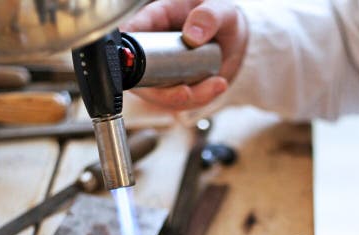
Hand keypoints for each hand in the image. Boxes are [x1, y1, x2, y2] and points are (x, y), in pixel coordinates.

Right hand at [121, 0, 247, 109]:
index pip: (130, 35)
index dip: (126, 53)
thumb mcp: (218, 9)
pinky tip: (216, 86)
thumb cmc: (218, 16)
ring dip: (188, 97)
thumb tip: (192, 36)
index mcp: (154, 20)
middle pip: (140, 77)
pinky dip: (199, 99)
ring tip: (215, 84)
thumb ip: (208, 16)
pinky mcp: (174, 87)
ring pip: (162, 95)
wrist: (232, 37)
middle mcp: (152, 49)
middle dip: (162, 92)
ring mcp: (161, 71)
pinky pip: (180, 102)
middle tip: (185, 92)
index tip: (135, 66)